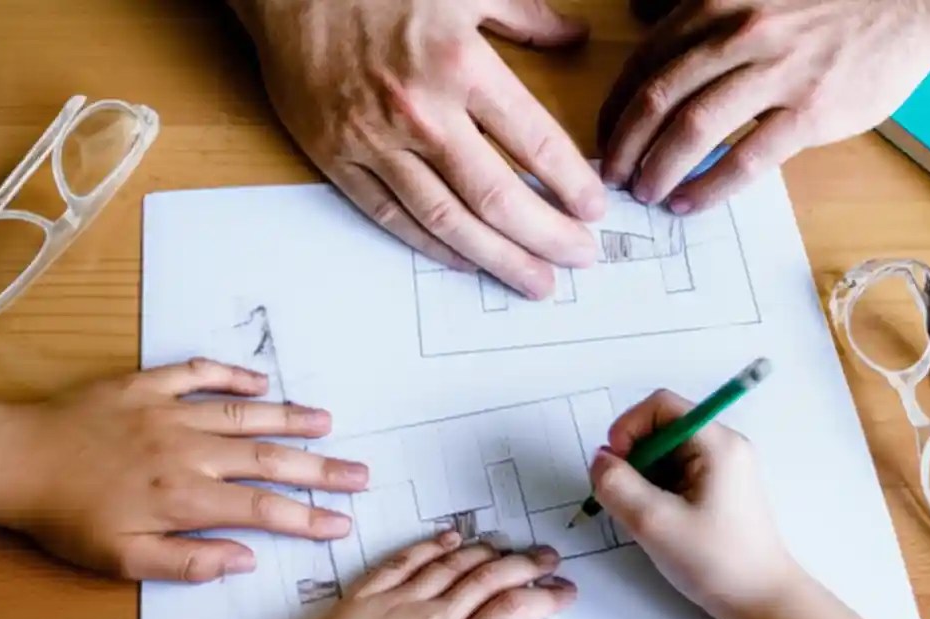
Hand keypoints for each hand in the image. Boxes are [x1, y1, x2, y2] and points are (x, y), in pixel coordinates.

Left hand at [0, 358, 367, 581]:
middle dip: (321, 468)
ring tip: (327, 422)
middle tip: (360, 474)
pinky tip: (262, 383)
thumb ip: (187, 562)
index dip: (308, 517)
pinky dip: (233, 376)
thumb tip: (243, 558)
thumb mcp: (121, 560)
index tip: (342, 522)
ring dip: (290, 418)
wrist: (15, 460)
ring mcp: (170, 412)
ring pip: (245, 414)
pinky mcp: (147, 385)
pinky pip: (199, 374)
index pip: (263, 510)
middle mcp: (189, 451)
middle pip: (269, 459)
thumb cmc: (65, 518)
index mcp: (185, 497)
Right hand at [234, 0, 607, 298]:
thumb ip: (525, 13)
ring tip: (535, 282)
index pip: (534, 142)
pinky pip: (389, 214)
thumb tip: (575, 36)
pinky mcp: (335, 156)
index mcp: (461, 65)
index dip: (571, 184)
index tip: (594, 211)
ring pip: (445, 218)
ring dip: (497, 258)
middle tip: (580, 261)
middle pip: (496, 196)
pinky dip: (430, 244)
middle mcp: (421, 112)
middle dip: (546, 237)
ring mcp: (374, 141)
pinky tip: (466, 260)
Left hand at [267, 532, 574, 618]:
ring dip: (489, 551)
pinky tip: (448, 539)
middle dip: (528, 565)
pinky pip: (408, 559)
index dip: (547, 597)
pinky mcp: (367, 596)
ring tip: (507, 546)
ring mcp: (400, 603)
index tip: (562, 593)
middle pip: (494, 578)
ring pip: (456, 564)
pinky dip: (433, 545)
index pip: (517, 613)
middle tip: (546, 559)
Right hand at [589, 390, 790, 616]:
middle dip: (634, 458)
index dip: (628, 427)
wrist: (760, 601)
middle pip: (661, 428)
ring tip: (644, 515)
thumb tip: (599, 460)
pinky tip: (658, 521)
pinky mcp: (718, 488)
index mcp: (716, 443)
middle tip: (624, 497)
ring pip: (665, 453)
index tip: (614, 464)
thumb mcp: (654, 522)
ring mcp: (722, 467)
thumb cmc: (716, 561)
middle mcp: (723, 446)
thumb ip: (617, 485)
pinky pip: (676, 473)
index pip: (661, 406)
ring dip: (643, 477)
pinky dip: (656, 490)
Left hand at [598, 0, 929, 213]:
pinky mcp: (809, 112)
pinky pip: (743, 159)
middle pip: (657, 99)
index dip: (615, 109)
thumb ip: (699, 9)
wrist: (912, 2)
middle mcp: (738, 35)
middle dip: (624, 146)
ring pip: (692, 129)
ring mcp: (775, 74)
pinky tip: (688, 203)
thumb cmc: (830, 2)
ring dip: (657, 169)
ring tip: (644, 194)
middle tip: (611, 178)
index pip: (644, 63)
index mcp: (717, 5)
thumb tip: (642, 20)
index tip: (605, 138)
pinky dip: (707, 187)